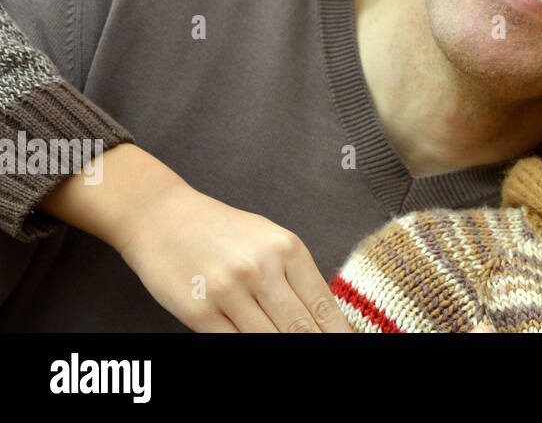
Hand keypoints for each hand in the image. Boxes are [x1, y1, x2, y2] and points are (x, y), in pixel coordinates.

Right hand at [113, 182, 351, 331]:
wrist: (162, 217)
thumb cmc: (221, 231)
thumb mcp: (268, 240)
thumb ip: (294, 275)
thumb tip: (322, 318)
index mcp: (286, 248)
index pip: (323, 304)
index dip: (338, 333)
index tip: (346, 344)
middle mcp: (261, 269)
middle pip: (300, 327)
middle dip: (315, 345)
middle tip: (325, 358)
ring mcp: (229, 292)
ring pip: (268, 340)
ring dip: (284, 349)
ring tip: (292, 351)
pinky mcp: (200, 312)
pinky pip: (233, 344)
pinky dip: (247, 348)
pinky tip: (256, 345)